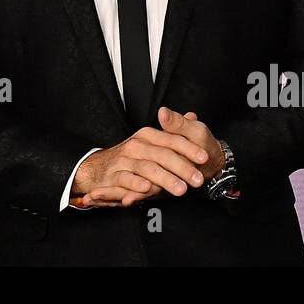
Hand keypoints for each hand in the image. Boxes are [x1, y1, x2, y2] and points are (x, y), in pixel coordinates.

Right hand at [69, 112, 211, 208]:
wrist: (99, 169)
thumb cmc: (134, 159)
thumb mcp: (156, 144)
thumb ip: (175, 131)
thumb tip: (192, 115)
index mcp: (149, 135)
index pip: (172, 140)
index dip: (189, 148)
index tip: (204, 157)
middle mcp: (137, 145)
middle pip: (162, 155)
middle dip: (182, 168)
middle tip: (197, 179)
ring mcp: (125, 160)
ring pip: (147, 168)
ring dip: (165, 179)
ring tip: (181, 189)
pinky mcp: (114, 174)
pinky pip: (125, 178)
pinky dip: (136, 183)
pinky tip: (147, 188)